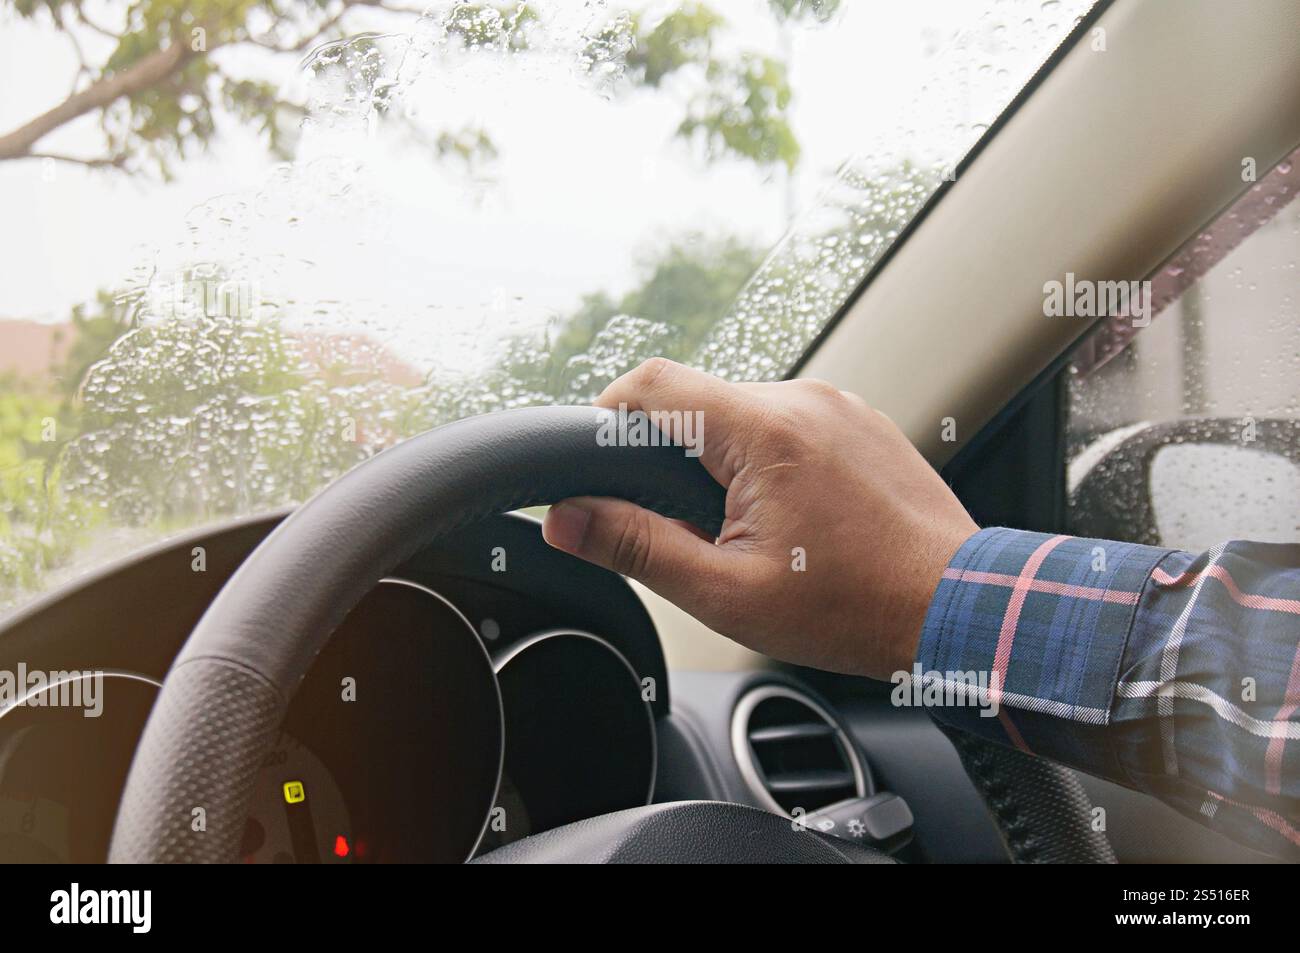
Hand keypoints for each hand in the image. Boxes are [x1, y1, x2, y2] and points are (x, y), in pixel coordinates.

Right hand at [542, 359, 977, 678]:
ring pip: (742, 414)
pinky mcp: (859, 420)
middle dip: (673, 459)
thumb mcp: (726, 592)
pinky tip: (793, 519)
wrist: (955, 607)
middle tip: (689, 527)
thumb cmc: (853, 606)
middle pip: (697, 402)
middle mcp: (803, 399)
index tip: (600, 464)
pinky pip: (788, 423)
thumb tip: (567, 521)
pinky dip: (768, 461)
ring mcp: (838, 405)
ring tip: (754, 532)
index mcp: (765, 431)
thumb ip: (638, 547)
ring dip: (724, 463)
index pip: (652, 383)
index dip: (607, 416)